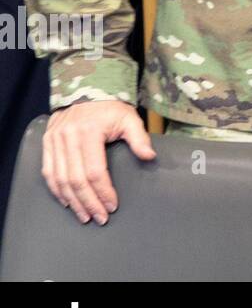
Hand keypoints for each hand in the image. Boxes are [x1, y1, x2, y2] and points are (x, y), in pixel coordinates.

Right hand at [42, 100, 155, 224]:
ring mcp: (54, 140)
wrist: (88, 90)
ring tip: (85, 215)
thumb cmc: (110, 108)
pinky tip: (68, 202)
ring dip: (73, 201)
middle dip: (89, 202)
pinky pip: (48, 173)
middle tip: (99, 218)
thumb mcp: (129, 118)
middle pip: (76, 180)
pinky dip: (57, 191)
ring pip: (60, 180)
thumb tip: (149, 157)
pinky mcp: (47, 143)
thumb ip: (139, 138)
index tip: (112, 206)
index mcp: (90, 132)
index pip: (95, 171)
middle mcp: (68, 137)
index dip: (103, 192)